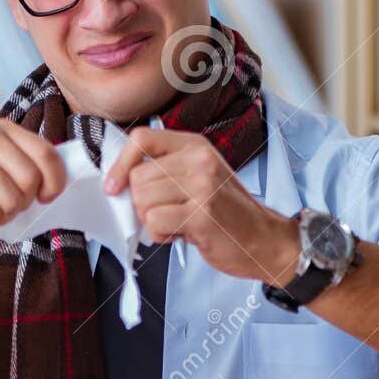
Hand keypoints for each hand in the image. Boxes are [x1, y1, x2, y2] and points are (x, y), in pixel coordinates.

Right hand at [0, 120, 66, 240]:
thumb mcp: (1, 172)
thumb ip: (28, 167)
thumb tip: (63, 180)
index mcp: (0, 129)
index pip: (46, 153)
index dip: (55, 182)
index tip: (46, 197)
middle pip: (31, 180)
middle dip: (21, 203)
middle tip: (1, 204)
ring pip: (12, 199)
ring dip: (0, 214)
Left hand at [103, 128, 299, 284]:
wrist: (265, 239)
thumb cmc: (227, 212)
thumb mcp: (200, 176)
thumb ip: (166, 171)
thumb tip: (119, 180)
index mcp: (195, 146)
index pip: (141, 139)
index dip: (120, 164)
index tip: (114, 186)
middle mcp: (199, 160)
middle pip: (137, 178)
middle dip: (141, 204)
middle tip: (166, 214)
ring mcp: (202, 186)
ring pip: (142, 201)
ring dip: (151, 221)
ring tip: (177, 224)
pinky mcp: (201, 215)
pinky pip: (154, 223)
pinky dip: (160, 236)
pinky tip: (181, 235)